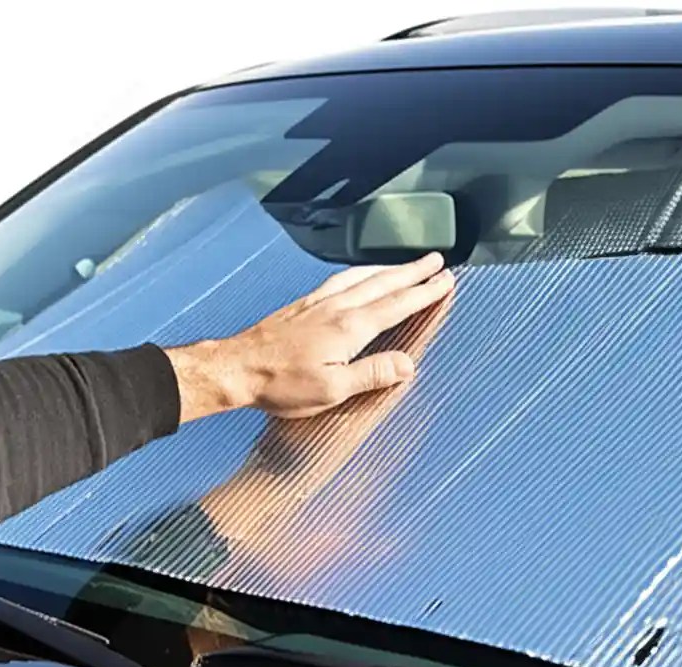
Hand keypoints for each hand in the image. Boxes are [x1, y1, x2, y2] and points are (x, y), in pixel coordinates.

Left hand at [165, 253, 454, 422]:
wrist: (236, 368)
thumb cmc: (281, 384)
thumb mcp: (332, 390)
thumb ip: (372, 374)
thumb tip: (408, 364)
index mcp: (349, 328)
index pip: (397, 305)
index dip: (424, 293)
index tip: (445, 282)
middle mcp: (337, 307)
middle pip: (384, 283)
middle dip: (413, 272)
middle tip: (436, 262)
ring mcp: (318, 302)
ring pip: (363, 277)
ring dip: (389, 269)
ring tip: (407, 265)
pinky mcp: (303, 304)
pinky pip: (341, 279)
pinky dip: (361, 272)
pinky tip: (361, 275)